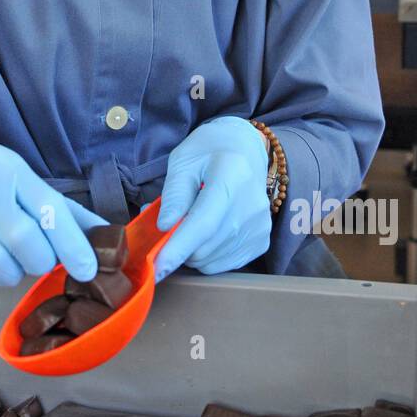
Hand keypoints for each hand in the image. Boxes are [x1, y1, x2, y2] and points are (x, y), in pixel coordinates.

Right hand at [0, 139, 106, 296]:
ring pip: (2, 268)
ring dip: (11, 273)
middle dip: (39, 261)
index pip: (49, 211)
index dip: (73, 246)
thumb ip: (62, 210)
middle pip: (27, 244)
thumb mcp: (19, 181)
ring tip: (3, 256)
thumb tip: (107, 236)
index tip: (89, 270)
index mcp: (8, 169)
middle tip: (33, 256)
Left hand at [153, 116, 271, 278]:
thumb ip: (174, 194)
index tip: (155, 267)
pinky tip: (207, 231)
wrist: (245, 149)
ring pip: (212, 262)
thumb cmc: (209, 151)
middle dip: (177, 246)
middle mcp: (252, 206)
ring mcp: (260, 227)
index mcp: (232, 176)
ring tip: (191, 222)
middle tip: (170, 223)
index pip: (204, 223)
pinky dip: (207, 256)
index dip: (178, 248)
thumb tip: (164, 228)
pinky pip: (223, 264)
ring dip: (191, 251)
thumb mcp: (182, 161)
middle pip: (206, 248)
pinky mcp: (261, 242)